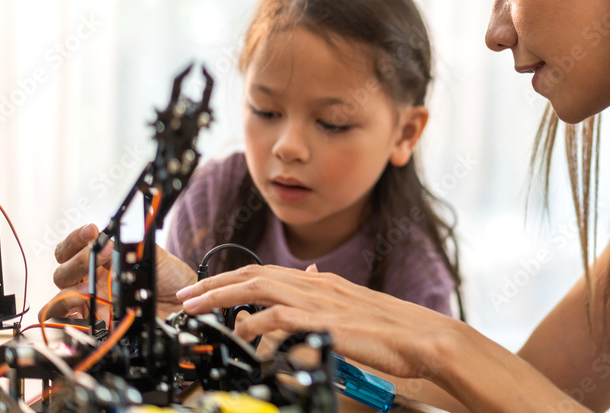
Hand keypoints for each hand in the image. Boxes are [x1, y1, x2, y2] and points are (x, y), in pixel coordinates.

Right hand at [42, 223, 196, 321]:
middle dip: (78, 262)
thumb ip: (134, 242)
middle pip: (62, 273)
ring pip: (59, 298)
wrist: (182, 301)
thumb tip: (124, 228)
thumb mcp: (152, 254)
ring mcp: (91, 302)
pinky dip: (68, 318)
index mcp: (99, 260)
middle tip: (102, 257)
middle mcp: (90, 280)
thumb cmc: (168, 276)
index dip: (75, 240)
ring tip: (88, 289)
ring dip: (68, 292)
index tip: (90, 232)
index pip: (70, 248)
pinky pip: (70, 323)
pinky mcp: (96, 323)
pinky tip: (82, 311)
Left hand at [176, 264, 456, 380]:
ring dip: (224, 296)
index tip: (207, 290)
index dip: (233, 279)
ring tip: (197, 308)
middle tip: (187, 297)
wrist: (423, 337)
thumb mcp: (354, 309)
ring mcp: (322, 300)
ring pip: (260, 287)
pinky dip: (256, 323)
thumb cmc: (393, 330)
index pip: (267, 272)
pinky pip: (281, 317)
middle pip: (255, 274)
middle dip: (216, 284)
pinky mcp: (326, 321)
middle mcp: (318, 284)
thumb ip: (328, 300)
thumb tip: (308, 288)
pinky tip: (242, 333)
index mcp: (323, 282)